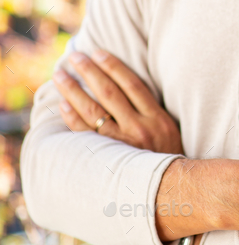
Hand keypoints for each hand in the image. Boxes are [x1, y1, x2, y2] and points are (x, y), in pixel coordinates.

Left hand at [53, 49, 182, 154]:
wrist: (172, 192)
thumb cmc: (168, 158)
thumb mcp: (169, 129)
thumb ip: (151, 110)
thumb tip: (127, 86)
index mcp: (157, 118)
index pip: (132, 84)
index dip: (114, 66)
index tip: (98, 52)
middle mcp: (140, 128)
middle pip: (110, 93)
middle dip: (90, 72)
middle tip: (75, 57)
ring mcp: (123, 145)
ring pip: (93, 111)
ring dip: (74, 91)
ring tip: (61, 77)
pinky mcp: (109, 159)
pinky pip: (86, 134)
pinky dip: (73, 117)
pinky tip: (63, 104)